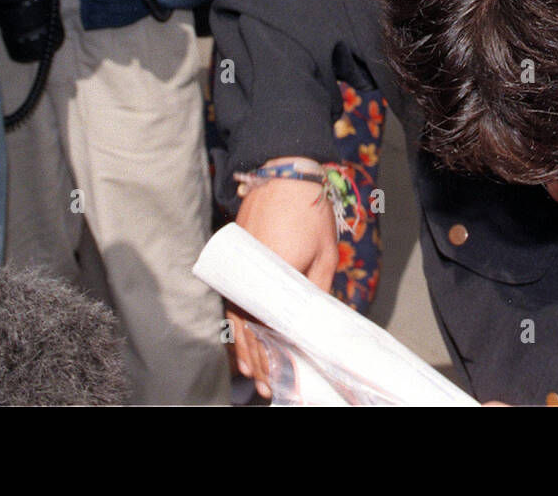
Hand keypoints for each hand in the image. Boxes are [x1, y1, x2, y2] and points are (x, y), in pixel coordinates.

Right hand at [227, 158, 337, 398]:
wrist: (283, 171)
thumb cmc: (310, 211)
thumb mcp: (325, 254)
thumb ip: (319, 291)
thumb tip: (319, 323)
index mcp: (275, 274)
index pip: (271, 326)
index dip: (275, 356)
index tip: (281, 378)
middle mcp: (250, 274)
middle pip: (250, 327)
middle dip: (259, 359)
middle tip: (268, 386)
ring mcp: (238, 265)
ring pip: (237, 316)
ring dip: (244, 346)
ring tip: (252, 373)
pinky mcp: (234, 257)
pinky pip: (232, 298)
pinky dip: (236, 321)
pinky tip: (240, 338)